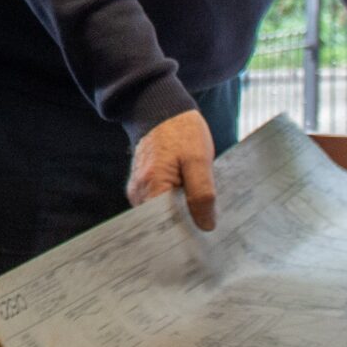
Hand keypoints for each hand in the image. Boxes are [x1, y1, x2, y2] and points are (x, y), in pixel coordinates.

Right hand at [127, 108, 218, 230]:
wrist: (163, 110)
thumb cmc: (181, 131)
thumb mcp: (199, 160)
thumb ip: (202, 194)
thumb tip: (205, 225)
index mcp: (152, 186)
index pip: (164, 226)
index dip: (184, 234)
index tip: (203, 236)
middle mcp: (139, 192)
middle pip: (161, 223)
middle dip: (184, 226)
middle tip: (208, 224)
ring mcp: (139, 189)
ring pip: (161, 215)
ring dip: (181, 215)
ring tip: (201, 210)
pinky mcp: (144, 186)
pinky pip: (159, 205)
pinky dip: (175, 205)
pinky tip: (191, 200)